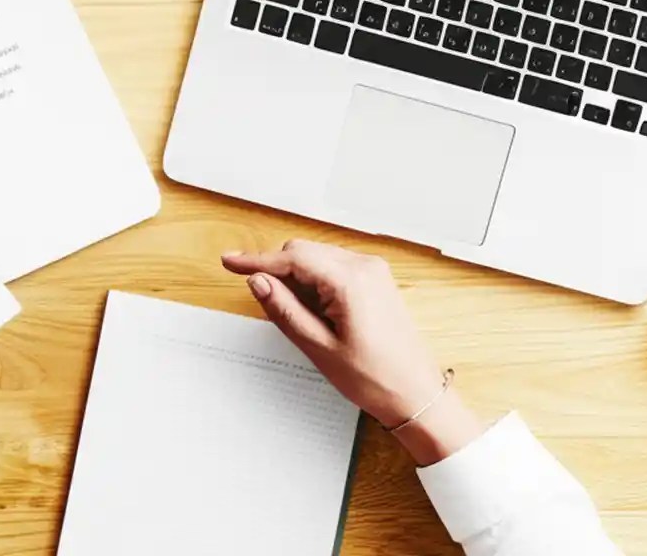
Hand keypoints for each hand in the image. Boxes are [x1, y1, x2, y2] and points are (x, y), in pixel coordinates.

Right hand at [223, 240, 484, 464]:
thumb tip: (258, 282)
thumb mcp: (319, 348)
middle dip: (276, 268)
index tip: (230, 261)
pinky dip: (315, 281)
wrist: (417, 395)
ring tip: (293, 313)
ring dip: (296, 276)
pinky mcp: (376, 280)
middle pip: (304, 252)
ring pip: (318, 258)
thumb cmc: (376, 379)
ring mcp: (374, 272)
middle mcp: (365, 267)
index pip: (292, 258)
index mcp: (351, 281)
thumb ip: (285, 310)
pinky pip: (334, 268)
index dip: (256, 259)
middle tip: (257, 294)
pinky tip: (312, 308)